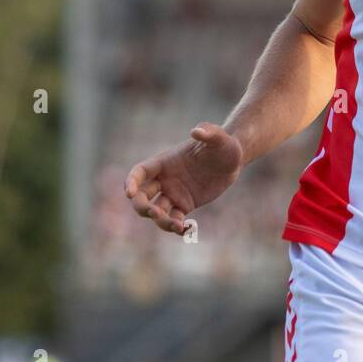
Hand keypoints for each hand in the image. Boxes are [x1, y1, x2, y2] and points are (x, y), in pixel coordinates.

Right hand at [124, 122, 243, 234]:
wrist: (233, 160)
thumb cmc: (223, 144)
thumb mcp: (218, 137)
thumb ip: (208, 132)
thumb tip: (196, 131)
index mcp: (164, 162)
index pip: (140, 172)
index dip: (131, 182)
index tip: (129, 193)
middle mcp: (164, 179)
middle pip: (142, 196)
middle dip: (141, 206)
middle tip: (154, 212)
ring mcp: (173, 193)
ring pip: (157, 212)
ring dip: (161, 221)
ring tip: (177, 225)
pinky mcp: (185, 205)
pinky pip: (175, 219)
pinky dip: (177, 227)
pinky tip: (188, 230)